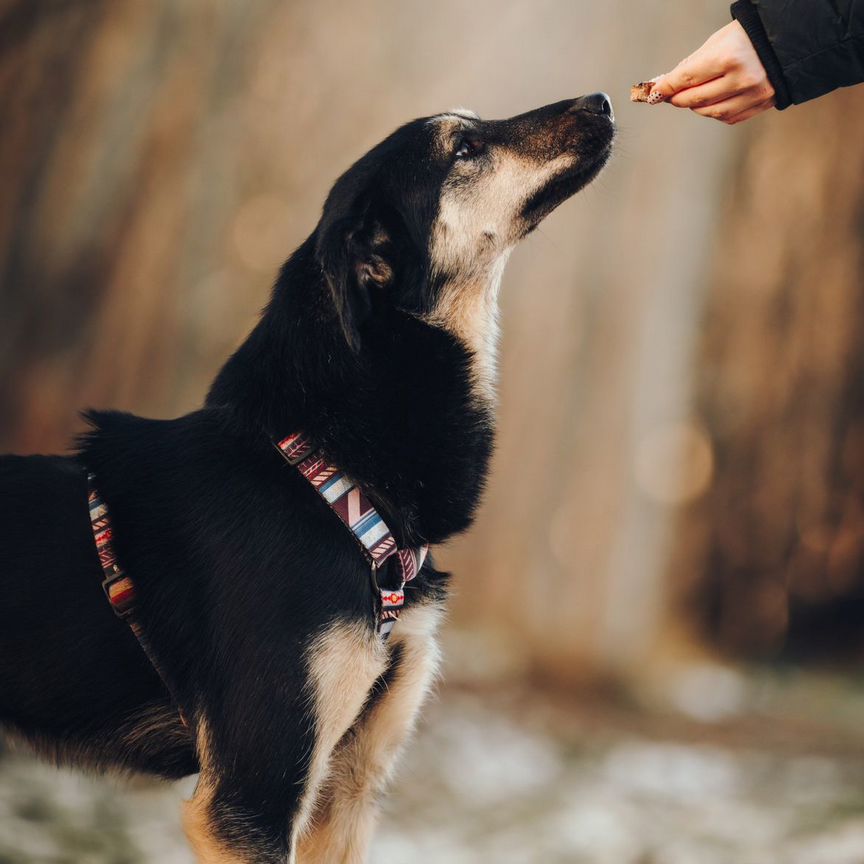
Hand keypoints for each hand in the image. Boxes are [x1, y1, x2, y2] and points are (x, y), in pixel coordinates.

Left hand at [649, 21, 775, 124]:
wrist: (790, 38)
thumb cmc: (750, 35)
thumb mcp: (719, 41)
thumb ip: (693, 65)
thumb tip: (667, 84)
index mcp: (730, 57)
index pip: (687, 79)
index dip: (667, 87)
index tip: (655, 92)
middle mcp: (743, 79)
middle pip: (696, 99)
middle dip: (678, 98)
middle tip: (669, 96)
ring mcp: (754, 94)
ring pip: (711, 112)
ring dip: (695, 107)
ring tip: (690, 98)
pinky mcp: (762, 104)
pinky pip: (729, 117)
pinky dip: (714, 112)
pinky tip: (711, 102)